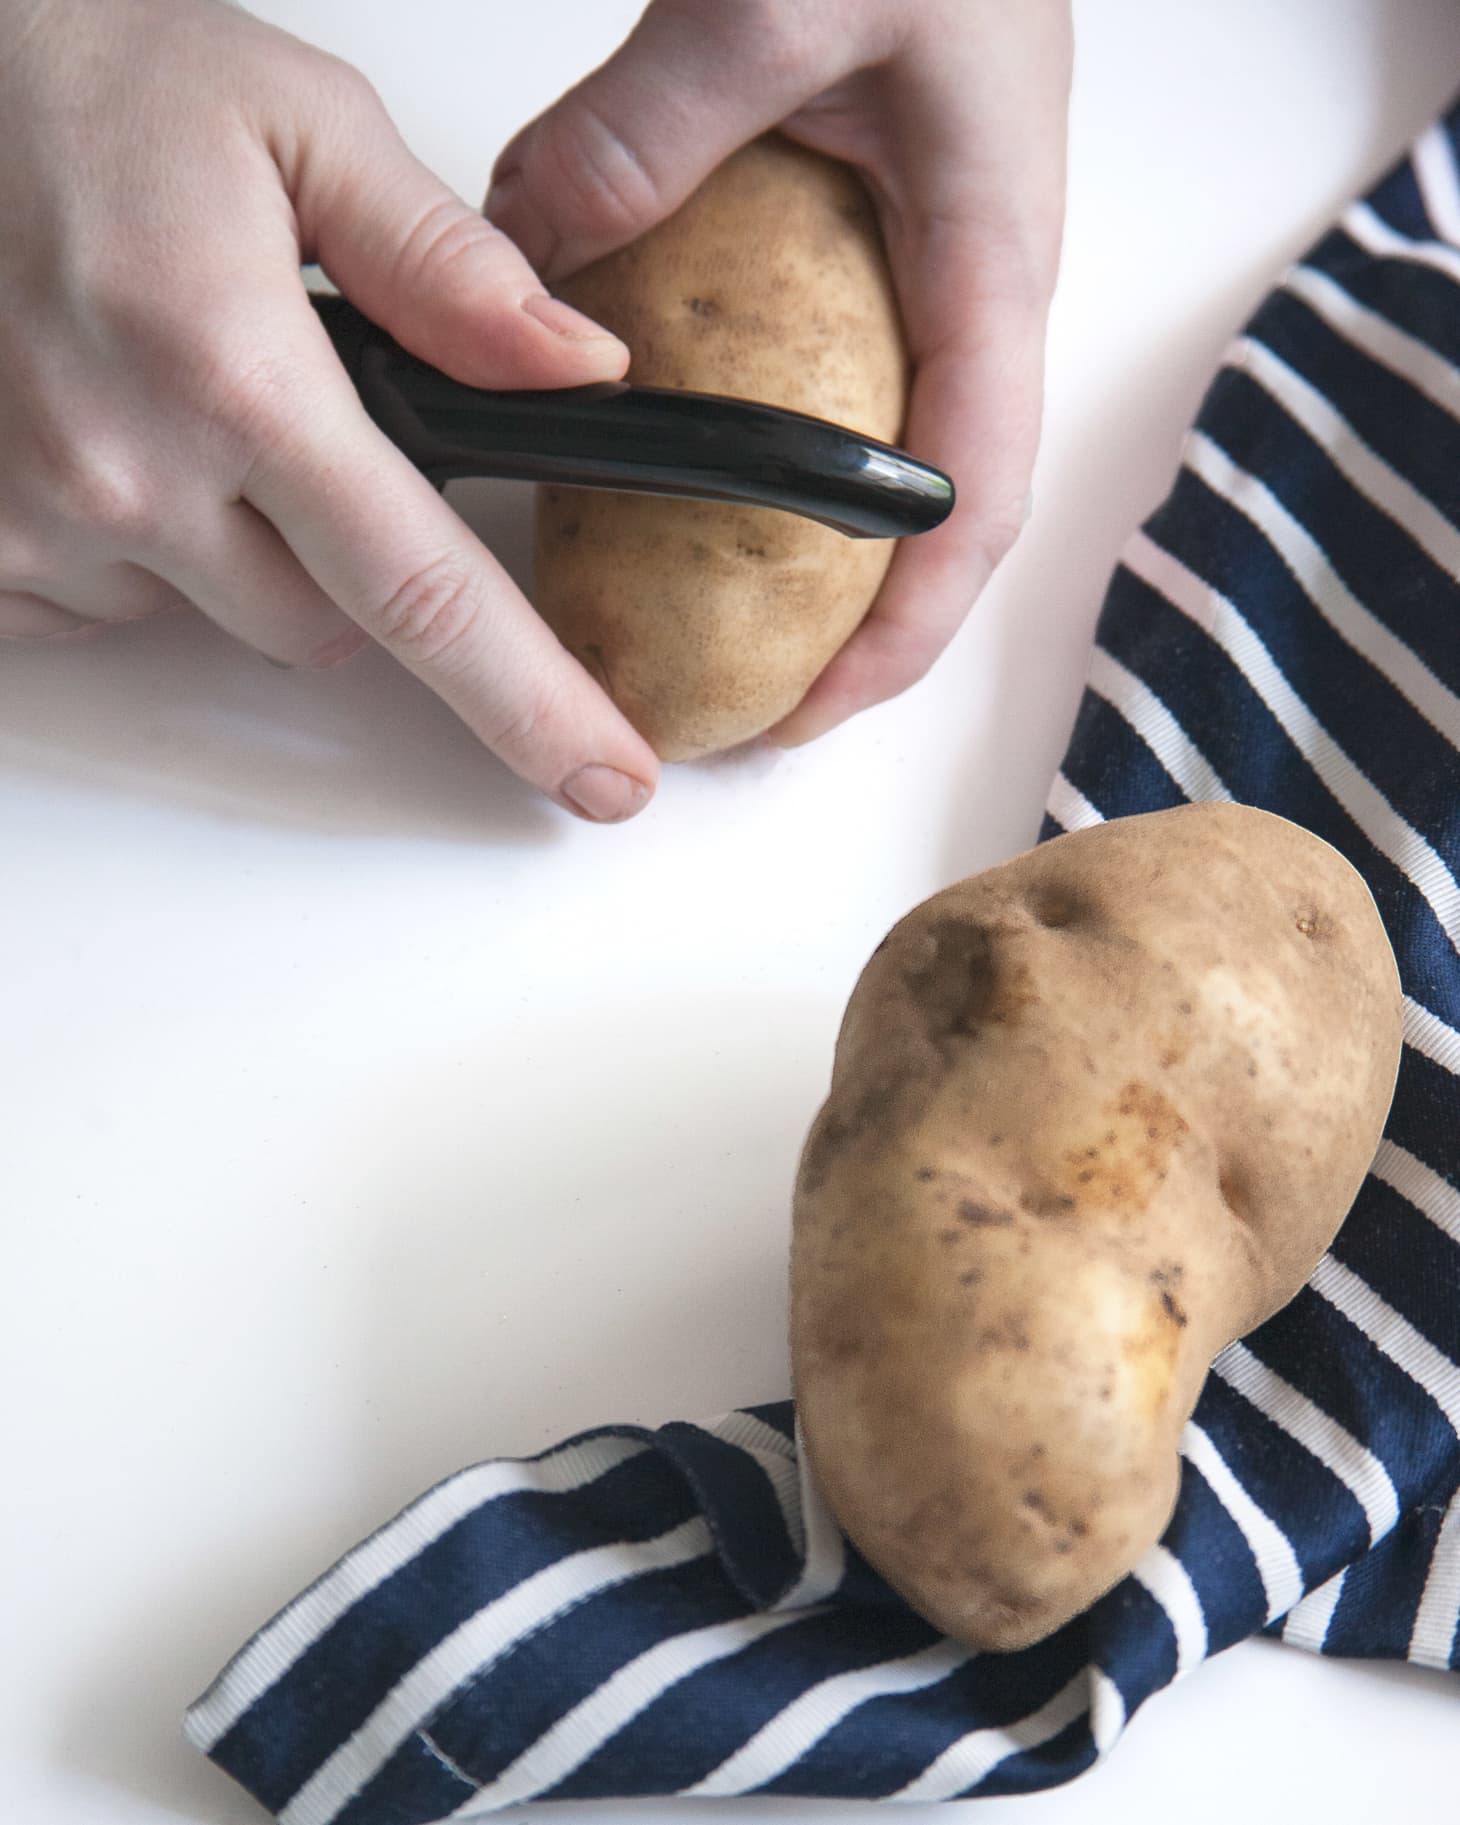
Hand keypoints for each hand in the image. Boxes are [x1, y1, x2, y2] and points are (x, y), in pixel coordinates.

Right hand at [0, 0, 657, 821]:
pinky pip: (98, 610)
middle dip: (345, 552)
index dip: (532, 702)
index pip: (426, 593)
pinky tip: (94, 426)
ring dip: (222, 536)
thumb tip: (572, 364)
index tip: (603, 779)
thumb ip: (446, 266)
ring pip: (212, 614)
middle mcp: (127, 473)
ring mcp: (33, 524)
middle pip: (328, 626)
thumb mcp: (297, 119)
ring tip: (162, 385)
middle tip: (288, 413)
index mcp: (235, 373)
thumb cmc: (70, 75)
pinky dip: (126, 544)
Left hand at [487, 0, 1071, 744]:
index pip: (969, 501)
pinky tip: (703, 471)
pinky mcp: (885, 238)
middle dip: (869, 631)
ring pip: (900, 461)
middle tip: (762, 705)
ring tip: (733, 631)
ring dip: (831, 564)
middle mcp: (978, 287)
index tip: (813, 707)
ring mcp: (937, 268)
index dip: (905, 630)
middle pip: (945, 518)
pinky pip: (848, 382)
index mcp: (989, 260)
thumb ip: (651, 131)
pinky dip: (785, 455)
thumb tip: (530, 253)